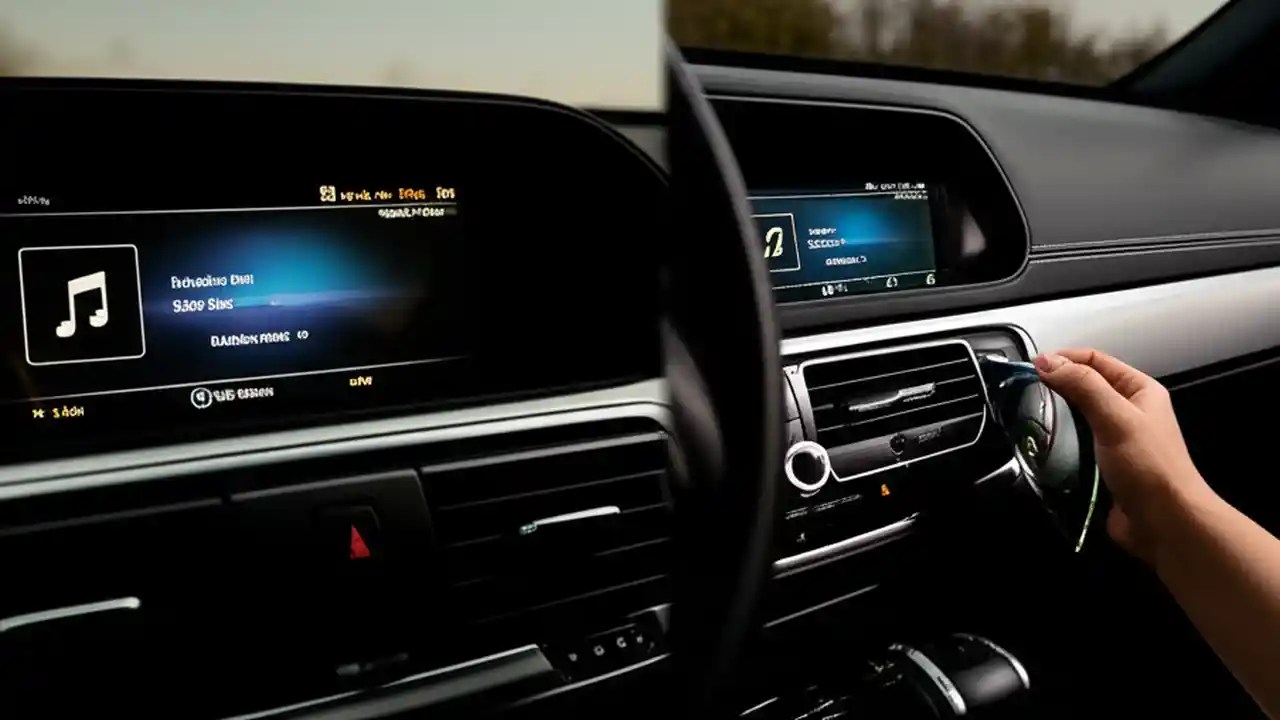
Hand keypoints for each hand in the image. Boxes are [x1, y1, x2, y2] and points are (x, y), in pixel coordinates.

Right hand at [1033, 348, 1213, 562]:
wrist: (1165, 523)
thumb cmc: (1151, 468)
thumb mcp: (1116, 418)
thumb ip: (1083, 386)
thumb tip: (1047, 361)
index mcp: (1140, 391)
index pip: (1096, 360)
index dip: (1064, 359)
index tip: (1033, 367)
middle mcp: (1129, 412)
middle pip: (1085, 386)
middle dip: (1057, 385)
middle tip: (1026, 391)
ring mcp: (1116, 439)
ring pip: (1077, 416)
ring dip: (1056, 415)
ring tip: (1031, 416)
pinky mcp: (1103, 464)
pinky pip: (1075, 444)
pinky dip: (1059, 442)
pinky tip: (1044, 446)